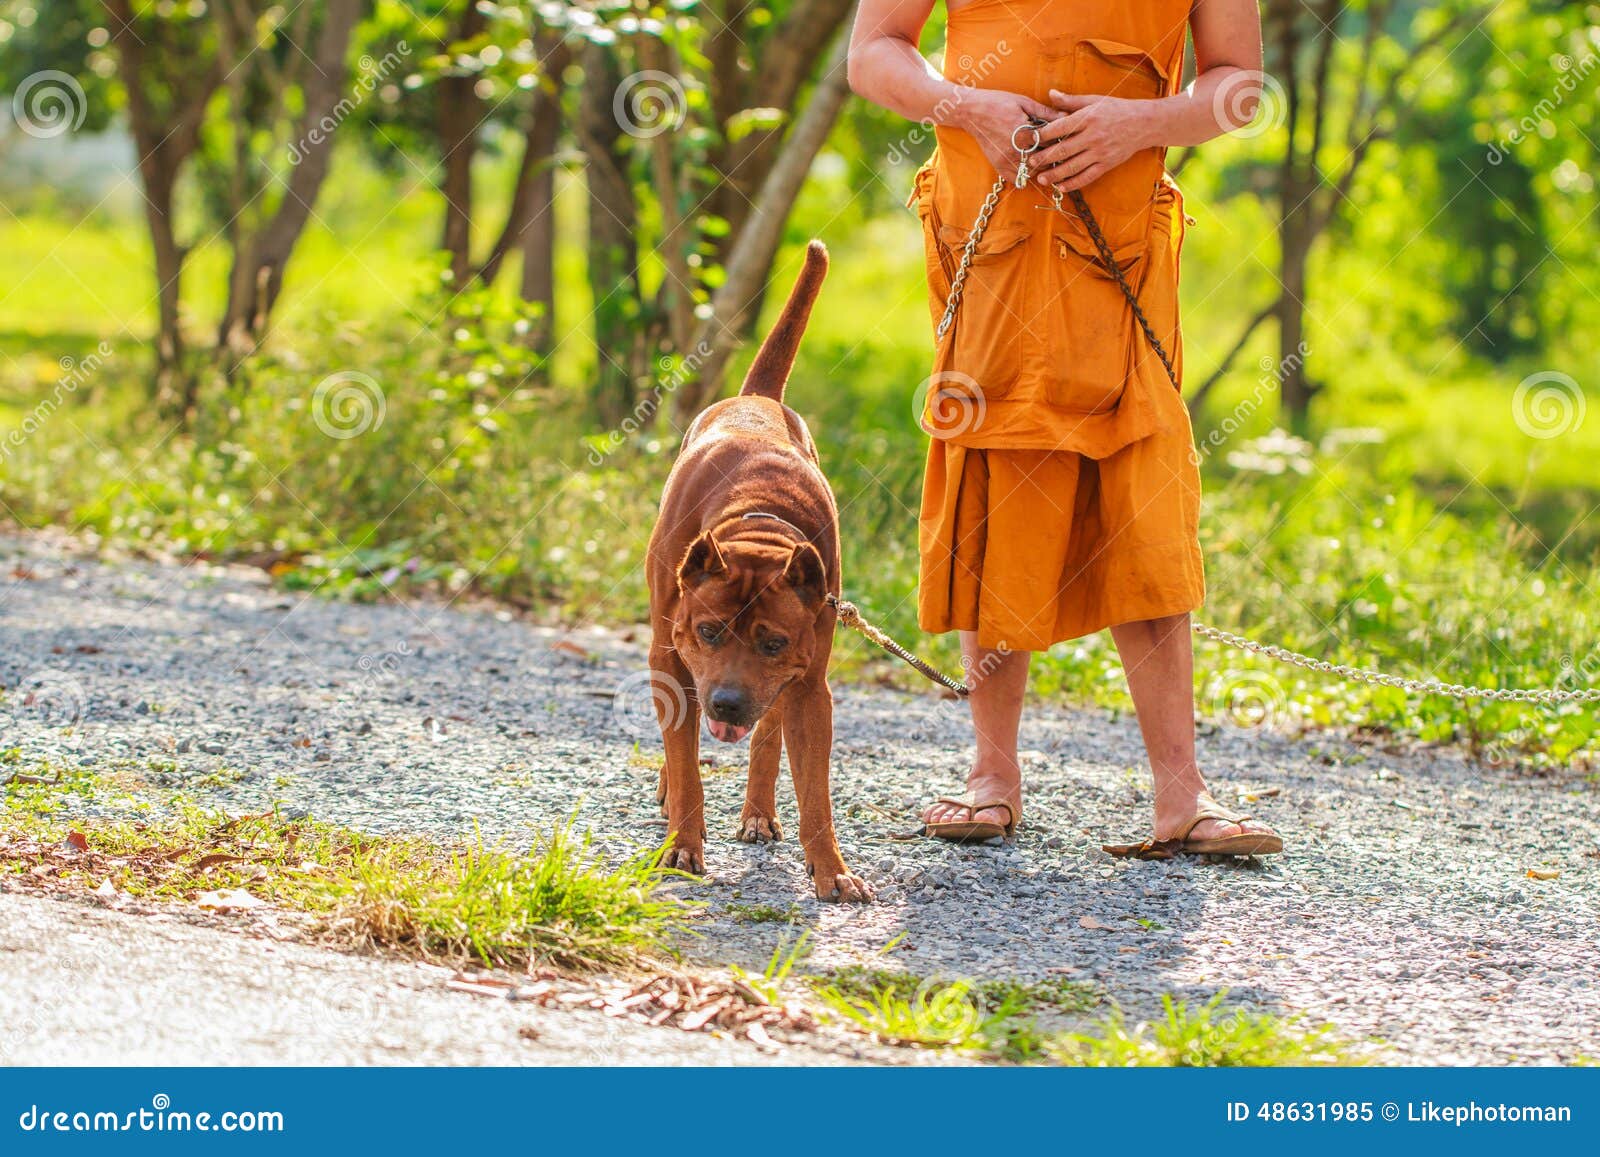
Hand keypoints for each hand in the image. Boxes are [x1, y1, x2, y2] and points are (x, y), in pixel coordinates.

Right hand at [947, 86, 1057, 180]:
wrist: (972, 112)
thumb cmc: (998, 103)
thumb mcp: (1024, 102)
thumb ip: (1046, 113)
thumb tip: (1068, 117)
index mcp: (1023, 134)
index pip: (1051, 144)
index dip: (1061, 142)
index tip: (1067, 139)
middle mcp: (1014, 151)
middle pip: (1044, 161)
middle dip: (1054, 156)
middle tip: (1060, 151)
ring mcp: (1005, 161)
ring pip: (1033, 173)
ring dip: (1041, 168)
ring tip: (1046, 158)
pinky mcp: (999, 167)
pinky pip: (1018, 180)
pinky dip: (1027, 176)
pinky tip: (1031, 166)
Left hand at [1031, 90, 1156, 191]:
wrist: (1144, 123)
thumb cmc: (1116, 109)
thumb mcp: (1094, 100)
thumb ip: (1071, 101)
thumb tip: (1050, 94)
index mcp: (1088, 118)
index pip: (1060, 127)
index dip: (1043, 135)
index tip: (1030, 140)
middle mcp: (1093, 136)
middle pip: (1063, 150)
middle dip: (1044, 158)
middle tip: (1030, 162)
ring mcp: (1100, 153)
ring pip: (1073, 167)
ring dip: (1055, 174)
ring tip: (1041, 178)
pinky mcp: (1107, 165)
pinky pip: (1087, 177)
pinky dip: (1073, 183)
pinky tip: (1061, 186)